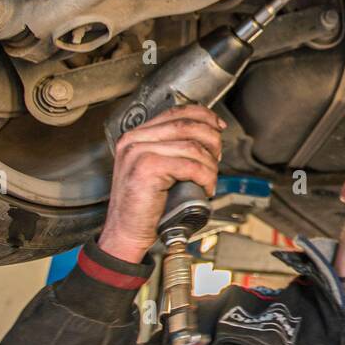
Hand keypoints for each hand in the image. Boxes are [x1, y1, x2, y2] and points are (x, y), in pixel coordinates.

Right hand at [97, 106, 225, 263]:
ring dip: (210, 164)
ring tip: (209, 179)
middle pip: (187, 125)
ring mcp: (138, 153)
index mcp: (136, 137)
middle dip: (211, 140)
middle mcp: (134, 140)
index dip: (203, 116)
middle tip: (216, 159)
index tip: (218, 127)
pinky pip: (190, 166)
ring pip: (192, 147)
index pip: (176, 112)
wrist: (125, 232)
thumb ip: (173, 151)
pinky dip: (205, 177)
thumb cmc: (144, 206)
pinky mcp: (147, 169)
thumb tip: (208, 138)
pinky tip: (205, 187)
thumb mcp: (157, 171)